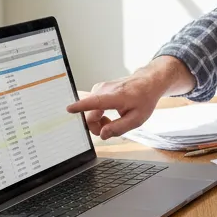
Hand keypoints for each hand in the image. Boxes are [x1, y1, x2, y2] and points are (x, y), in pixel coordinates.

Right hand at [67, 57, 191, 138]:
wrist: (147, 82)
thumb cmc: (144, 98)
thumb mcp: (137, 119)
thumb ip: (119, 128)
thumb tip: (102, 134)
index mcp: (114, 97)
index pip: (93, 102)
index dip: (80, 107)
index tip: (69, 109)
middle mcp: (103, 90)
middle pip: (90, 115)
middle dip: (96, 126)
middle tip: (109, 130)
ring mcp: (100, 88)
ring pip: (90, 111)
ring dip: (98, 120)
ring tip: (112, 120)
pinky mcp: (98, 89)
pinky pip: (92, 106)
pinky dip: (98, 113)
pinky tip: (109, 114)